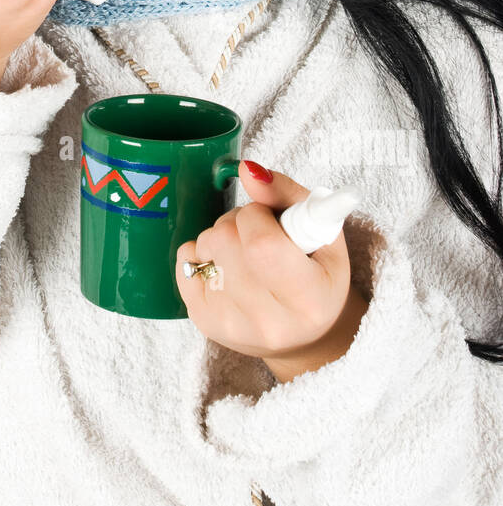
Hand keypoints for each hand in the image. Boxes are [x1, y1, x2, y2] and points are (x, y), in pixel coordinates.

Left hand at [176, 160, 364, 379]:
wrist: (302, 335)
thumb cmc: (316, 274)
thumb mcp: (321, 231)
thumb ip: (286, 194)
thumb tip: (248, 171)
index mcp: (310, 300)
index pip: (261, 244)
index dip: (256, 216)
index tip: (266, 216)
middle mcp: (271, 322)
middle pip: (225, 241)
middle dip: (237, 222)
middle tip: (257, 233)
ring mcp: (233, 326)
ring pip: (204, 248)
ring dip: (219, 237)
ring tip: (244, 252)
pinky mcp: (205, 323)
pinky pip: (184, 261)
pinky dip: (201, 252)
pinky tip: (225, 264)